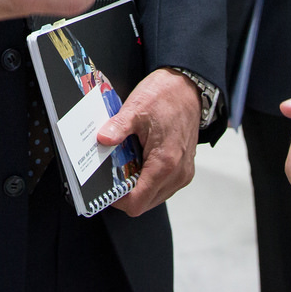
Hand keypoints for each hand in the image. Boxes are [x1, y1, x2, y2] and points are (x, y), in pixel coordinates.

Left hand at [96, 68, 200, 215]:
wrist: (188, 87)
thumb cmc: (166, 96)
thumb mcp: (136, 108)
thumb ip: (118, 127)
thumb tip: (102, 139)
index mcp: (164, 163)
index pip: (137, 202)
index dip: (118, 199)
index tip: (107, 186)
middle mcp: (177, 174)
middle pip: (144, 203)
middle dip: (127, 192)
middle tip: (115, 172)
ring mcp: (183, 173)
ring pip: (154, 197)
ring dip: (139, 186)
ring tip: (129, 164)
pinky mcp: (185, 169)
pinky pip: (163, 186)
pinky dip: (150, 180)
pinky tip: (142, 161)